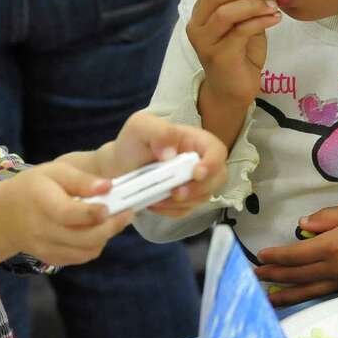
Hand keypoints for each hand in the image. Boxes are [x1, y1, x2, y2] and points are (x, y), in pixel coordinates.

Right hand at [0, 162, 131, 266]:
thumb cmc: (35, 187)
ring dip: (105, 236)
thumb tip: (109, 186)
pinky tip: (97, 229)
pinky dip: (95, 245)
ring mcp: (47, 248)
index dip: (90, 213)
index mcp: (42, 202)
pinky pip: (82, 257)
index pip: (67, 214)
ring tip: (113, 219)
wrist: (7, 215)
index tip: (109, 208)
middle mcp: (43, 230)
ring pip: (86, 250)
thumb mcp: (55, 171)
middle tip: (127, 212)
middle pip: (83, 238)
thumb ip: (81, 179)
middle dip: (110, 227)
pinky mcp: (52, 259)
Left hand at [105, 112, 227, 217]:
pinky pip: (186, 211)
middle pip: (218, 178)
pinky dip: (170, 210)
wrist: (120, 165)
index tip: (196, 173)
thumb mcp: (141, 126)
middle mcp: (200, 162)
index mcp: (196, 141)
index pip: (217, 151)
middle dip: (199, 189)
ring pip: (203, 197)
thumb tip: (170, 153)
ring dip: (182, 202)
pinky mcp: (184, 201)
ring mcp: (194, 183)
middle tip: (176, 193)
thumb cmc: (134, 142)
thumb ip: (159, 132)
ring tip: (156, 197)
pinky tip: (153, 203)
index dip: (213, 163)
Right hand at [187, 0, 280, 108]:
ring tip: (274, 5)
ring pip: (225, 13)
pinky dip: (259, 21)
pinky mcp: (219, 56)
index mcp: (200, 14)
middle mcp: (196, 26)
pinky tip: (275, 19)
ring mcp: (205, 42)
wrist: (233, 91)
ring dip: (253, 5)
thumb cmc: (240, 55)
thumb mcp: (243, 24)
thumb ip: (247, 5)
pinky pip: (239, 32)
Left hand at [254, 204, 337, 306]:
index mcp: (333, 246)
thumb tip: (302, 225)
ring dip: (285, 293)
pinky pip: (321, 292)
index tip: (260, 255)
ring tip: (266, 297)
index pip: (296, 254)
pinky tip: (297, 296)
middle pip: (297, 274)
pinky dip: (305, 296)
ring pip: (307, 289)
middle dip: (274, 275)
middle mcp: (334, 267)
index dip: (276, 256)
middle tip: (253, 276)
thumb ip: (329, 218)